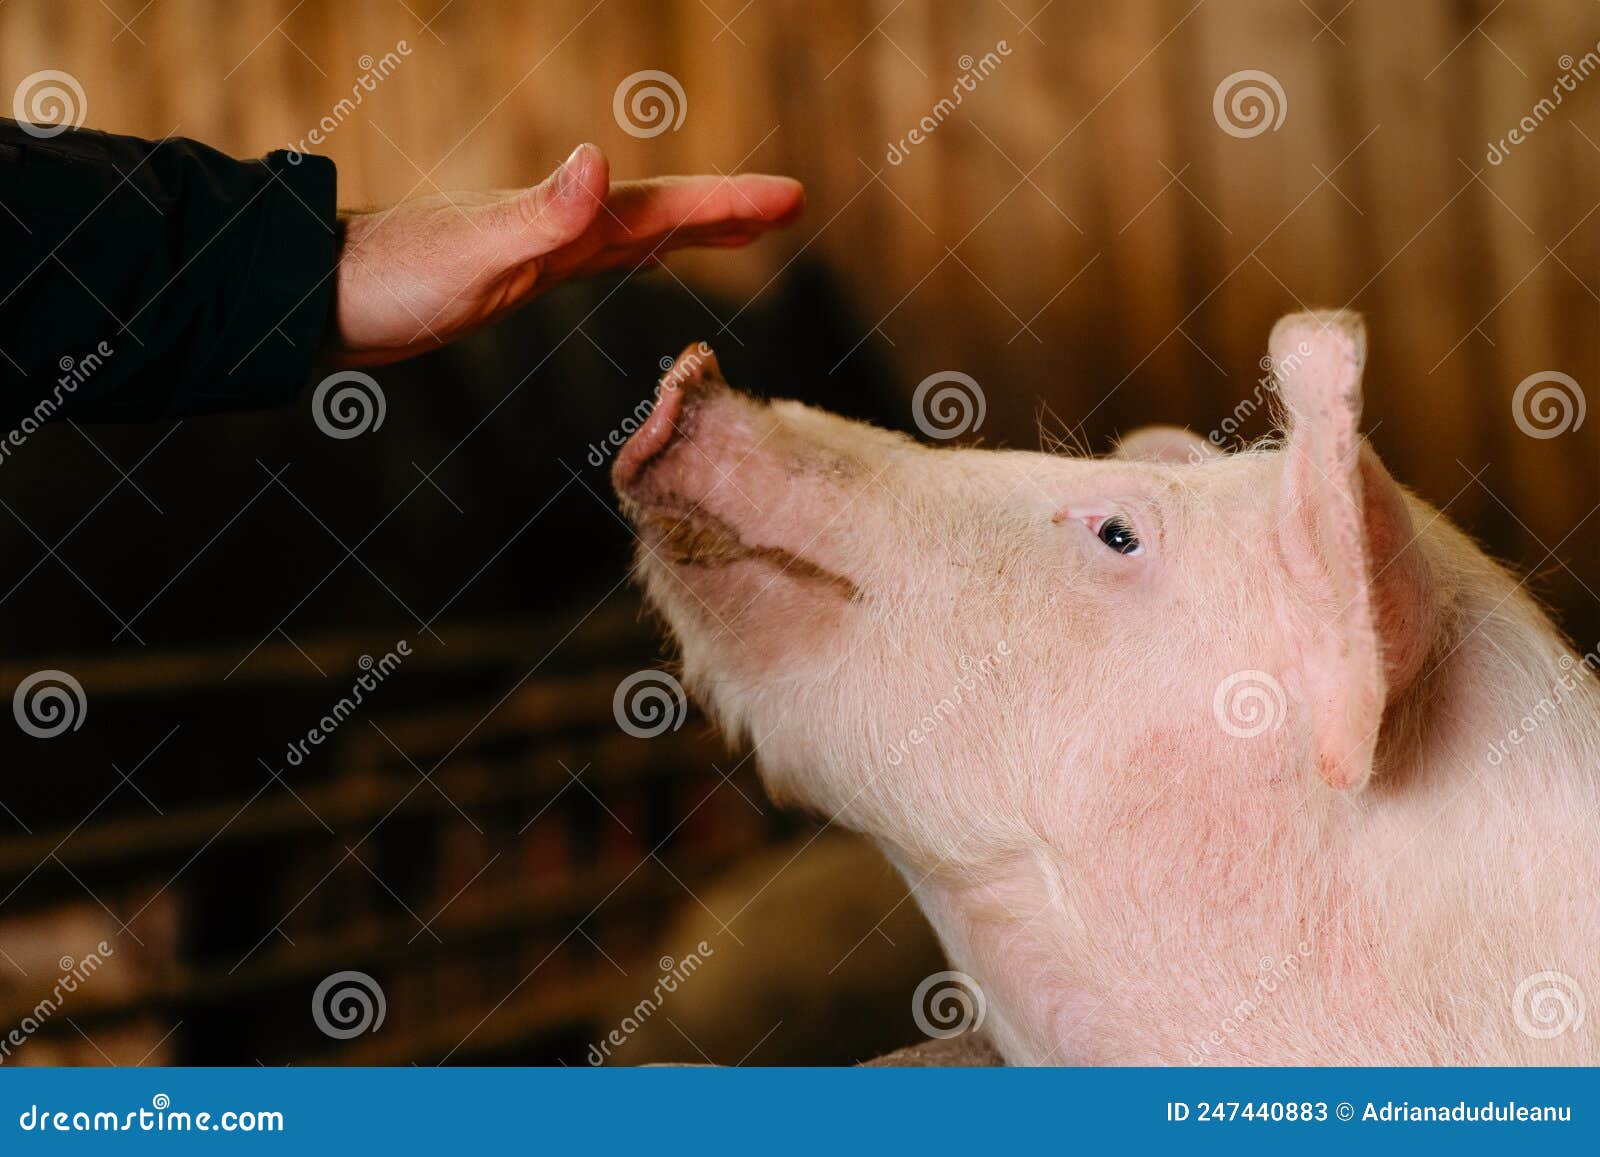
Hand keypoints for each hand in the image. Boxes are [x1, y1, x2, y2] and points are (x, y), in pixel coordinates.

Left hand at [323, 143, 803, 366]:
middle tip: (787, 206)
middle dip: (725, 210)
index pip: (662, 208)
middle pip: (659, 212)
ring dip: (688, 229)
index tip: (791, 197)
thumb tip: (597, 161)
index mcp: (561, 219)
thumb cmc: (391, 278)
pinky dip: (632, 253)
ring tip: (739, 230)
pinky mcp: (514, 273)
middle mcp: (557, 224)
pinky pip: (595, 257)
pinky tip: (627, 258)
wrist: (320, 293)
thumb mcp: (473, 253)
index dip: (728, 204)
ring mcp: (537, 246)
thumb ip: (540, 215)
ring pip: (632, 232)